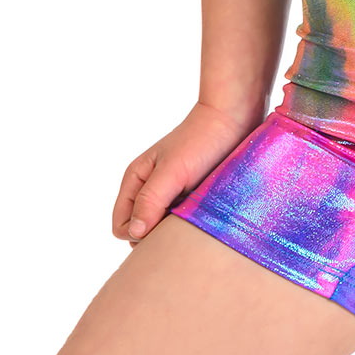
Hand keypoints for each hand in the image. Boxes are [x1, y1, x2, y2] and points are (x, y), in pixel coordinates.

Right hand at [111, 99, 265, 247]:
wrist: (232, 120)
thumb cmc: (200, 141)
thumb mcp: (173, 170)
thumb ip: (150, 200)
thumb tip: (135, 234)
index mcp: (135, 181)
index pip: (122, 227)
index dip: (139, 233)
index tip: (166, 221)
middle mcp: (149, 190)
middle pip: (141, 232)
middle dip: (157, 234)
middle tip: (183, 219)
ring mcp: (170, 196)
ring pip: (162, 230)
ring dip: (175, 230)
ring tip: (195, 213)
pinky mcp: (189, 198)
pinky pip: (181, 223)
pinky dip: (189, 223)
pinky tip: (203, 212)